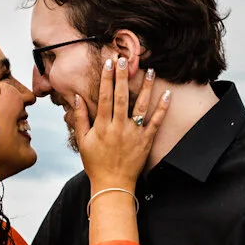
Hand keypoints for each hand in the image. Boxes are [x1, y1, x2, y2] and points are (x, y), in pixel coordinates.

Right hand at [72, 58, 169, 191]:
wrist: (113, 185)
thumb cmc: (95, 163)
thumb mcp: (83, 141)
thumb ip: (80, 118)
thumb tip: (77, 97)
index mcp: (102, 126)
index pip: (104, 96)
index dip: (106, 78)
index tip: (108, 63)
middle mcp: (118, 127)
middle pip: (121, 96)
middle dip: (123, 76)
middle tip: (125, 59)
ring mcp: (134, 134)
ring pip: (141, 106)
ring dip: (145, 87)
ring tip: (149, 70)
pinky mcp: (146, 141)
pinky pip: (156, 122)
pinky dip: (162, 108)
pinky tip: (167, 94)